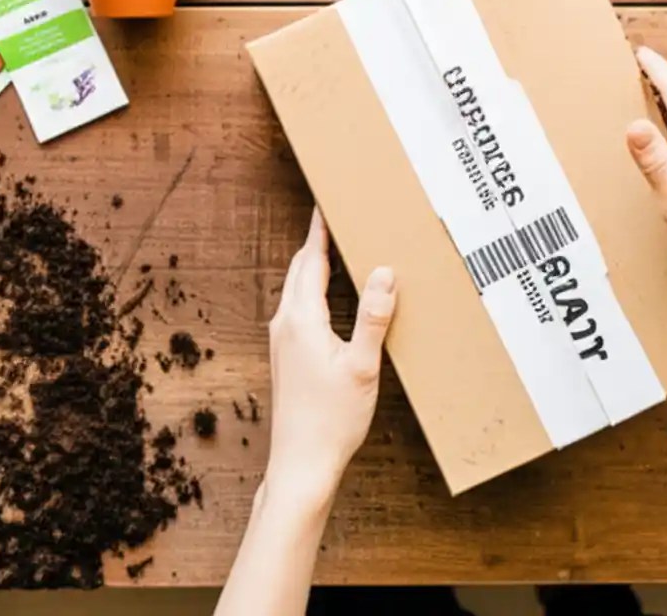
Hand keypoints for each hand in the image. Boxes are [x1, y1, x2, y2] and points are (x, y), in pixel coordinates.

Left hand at [265, 208, 396, 502]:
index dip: (321, 231)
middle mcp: (285, 325)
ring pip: (298, 290)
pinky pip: (300, 310)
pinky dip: (316, 292)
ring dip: (316, 267)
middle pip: (301, 270)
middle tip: (336, 217)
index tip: (327, 203)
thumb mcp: (363, 365)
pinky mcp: (287, 358)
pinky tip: (333, 299)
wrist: (302, 463)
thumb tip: (383, 272)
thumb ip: (374, 317)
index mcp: (302, 320)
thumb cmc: (332, 419)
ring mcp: (283, 342)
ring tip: (338, 249)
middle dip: (318, 242)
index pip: (312, 261)